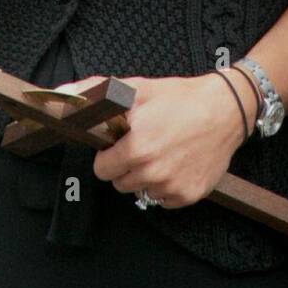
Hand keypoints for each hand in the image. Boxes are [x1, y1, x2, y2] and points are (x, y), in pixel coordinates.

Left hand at [59, 73, 253, 208]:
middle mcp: (152, 172)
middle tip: (144, 145)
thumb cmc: (180, 97)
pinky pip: (163, 199)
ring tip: (163, 151)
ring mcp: (171, 187)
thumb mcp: (137, 88)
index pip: (101, 169)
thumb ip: (96, 92)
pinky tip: (177, 163)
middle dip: (126, 166)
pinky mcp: (188, 196)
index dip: (108, 155)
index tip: (120, 144)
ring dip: (146, 177)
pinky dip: (166, 186)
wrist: (225, 110)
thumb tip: (62, 93)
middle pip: (119, 183)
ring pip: (141, 191)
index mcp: (136, 148)